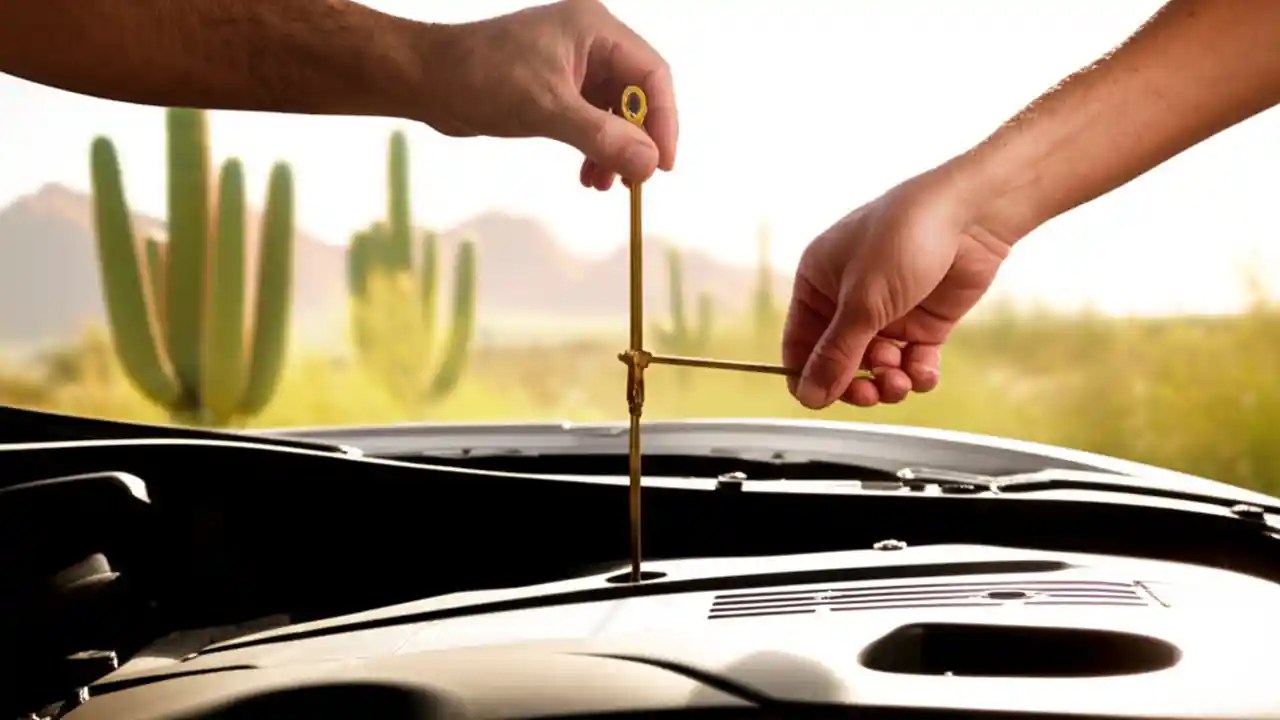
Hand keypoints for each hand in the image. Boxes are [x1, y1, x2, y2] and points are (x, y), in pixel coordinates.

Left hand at [424, 0, 676, 186]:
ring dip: (614, 150)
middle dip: (636, 140)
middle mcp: (591, 40)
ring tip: (605, 183)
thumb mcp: (547, 110)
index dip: (663, 121)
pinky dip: (594, 147)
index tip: (661, 164)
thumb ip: (602, 137)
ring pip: (615, 112)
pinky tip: (588, 175)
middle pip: (637, 94)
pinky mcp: (558, 85)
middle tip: (634, 180)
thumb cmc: (481, 79)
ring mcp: (575, 63)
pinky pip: (592, 119)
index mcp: (595, 28)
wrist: (427, 79)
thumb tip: (648, 164)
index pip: (651, 74)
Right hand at [781, 173, 1011, 408]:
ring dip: (889, 382)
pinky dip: (917, 373)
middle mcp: (848, 300)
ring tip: (901, 381)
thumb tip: (810, 396)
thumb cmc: (903, 237)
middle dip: (856, 382)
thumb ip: (837, 355)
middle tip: (870, 395)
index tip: (822, 399)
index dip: (808, 375)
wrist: (970, 214)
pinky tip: (923, 372)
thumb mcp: (862, 302)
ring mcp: (887, 312)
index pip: (800, 343)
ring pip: (878, 367)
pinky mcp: (922, 320)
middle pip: (840, 362)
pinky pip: (912, 360)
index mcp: (818, 284)